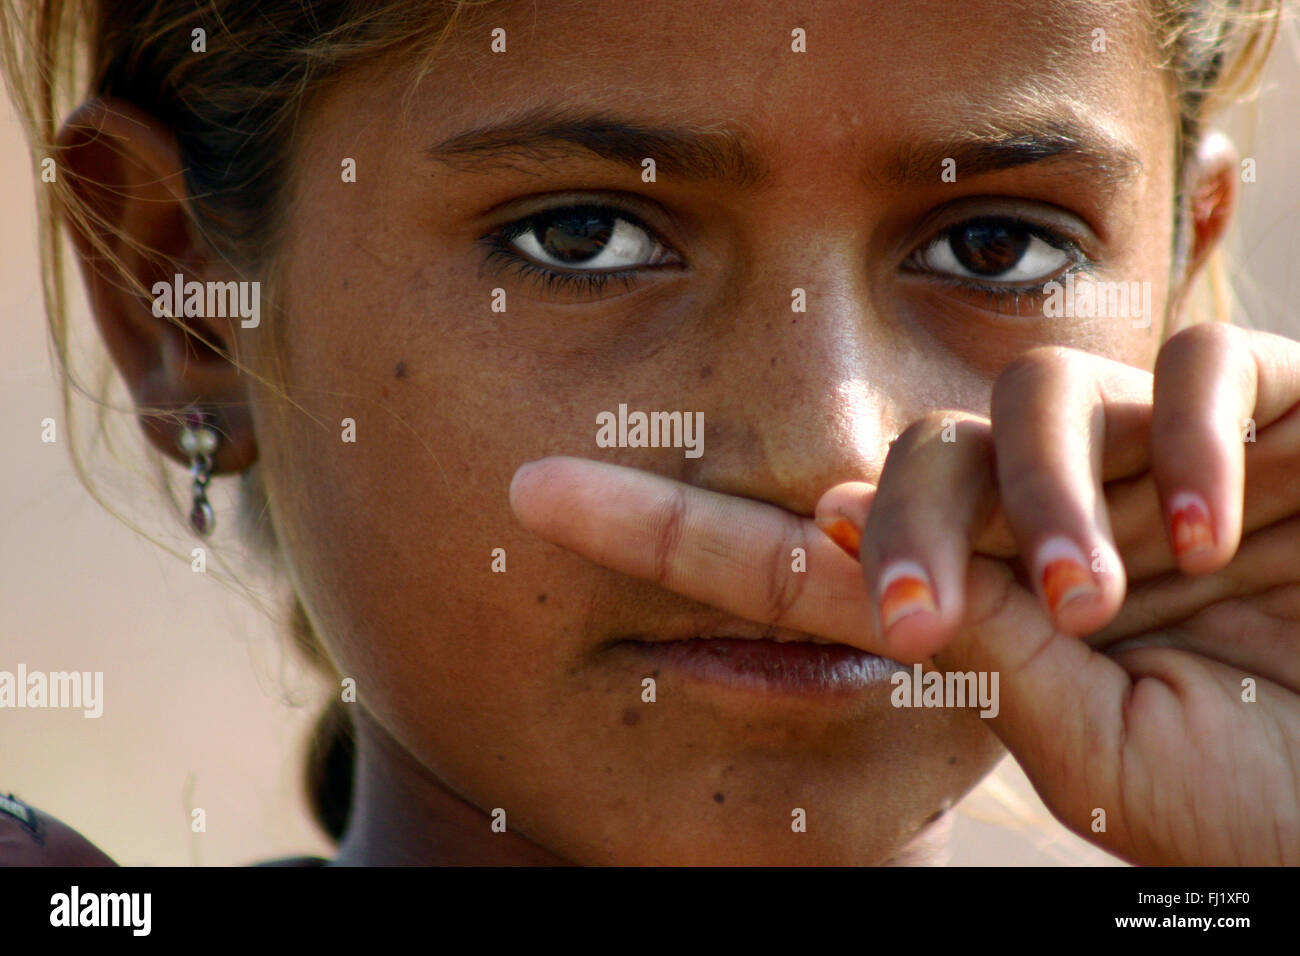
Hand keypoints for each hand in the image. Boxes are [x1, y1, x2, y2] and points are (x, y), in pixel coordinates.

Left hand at [509, 323, 1299, 863]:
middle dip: (893, 524)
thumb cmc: (1268, 798)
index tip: (538, 501)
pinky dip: (1184, 446)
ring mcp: (1147, 453)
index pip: (803, 556)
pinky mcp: (1261, 403)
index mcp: (993, 611)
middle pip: (908, 457)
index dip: (670, 528)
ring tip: (1096, 601)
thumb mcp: (1103, 751)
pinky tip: (1208, 540)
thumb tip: (844, 550)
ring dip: (1038, 498)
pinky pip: (1187, 366)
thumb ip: (985, 653)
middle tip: (912, 617)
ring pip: (1026, 393)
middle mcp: (1050, 516)